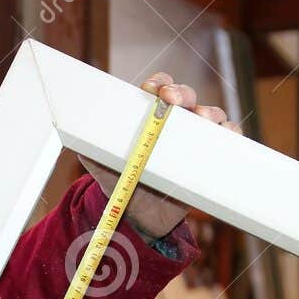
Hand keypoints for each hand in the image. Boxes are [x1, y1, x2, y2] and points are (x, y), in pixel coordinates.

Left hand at [78, 72, 239, 240]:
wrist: (139, 215)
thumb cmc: (119, 179)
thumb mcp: (97, 159)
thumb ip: (87, 140)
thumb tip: (68, 124)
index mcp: (151, 112)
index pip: (159, 86)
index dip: (159, 83)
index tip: (152, 90)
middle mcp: (176, 120)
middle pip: (187, 96)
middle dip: (182, 93)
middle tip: (174, 101)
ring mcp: (196, 137)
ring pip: (211, 115)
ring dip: (209, 113)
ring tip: (202, 120)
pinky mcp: (212, 157)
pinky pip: (228, 140)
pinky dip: (231, 134)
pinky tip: (226, 135)